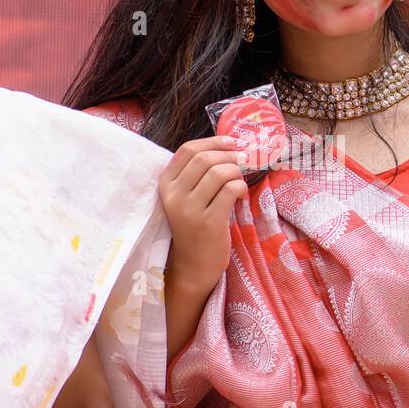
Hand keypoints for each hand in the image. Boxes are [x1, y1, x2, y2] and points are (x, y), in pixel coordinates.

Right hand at [159, 136, 248, 290]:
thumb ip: (197, 174)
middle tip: (243, 160)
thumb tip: (229, 145)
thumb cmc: (194, 226)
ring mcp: (190, 210)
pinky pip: (230, 190)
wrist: (193, 265)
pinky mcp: (208, 222)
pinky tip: (240, 195)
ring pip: (219, 172)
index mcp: (165, 185)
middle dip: (229, 155)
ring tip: (239, 180)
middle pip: (205, 159)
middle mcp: (174, 196)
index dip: (213, 141)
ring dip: (236, 171)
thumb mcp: (186, 198)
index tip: (232, 142)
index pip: (187, 150)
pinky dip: (240, 187)